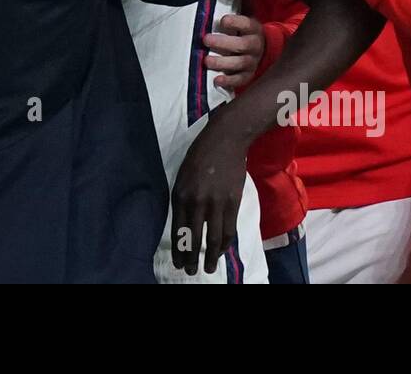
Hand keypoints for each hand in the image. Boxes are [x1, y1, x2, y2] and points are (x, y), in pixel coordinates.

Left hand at [171, 103, 248, 274]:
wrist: (225, 139)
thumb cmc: (200, 154)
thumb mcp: (183, 175)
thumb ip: (183, 199)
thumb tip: (184, 221)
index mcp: (180, 194)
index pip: (178, 230)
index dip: (179, 249)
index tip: (178, 262)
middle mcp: (196, 201)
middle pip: (194, 238)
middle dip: (191, 258)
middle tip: (190, 271)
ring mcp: (216, 203)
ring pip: (213, 238)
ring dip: (210, 256)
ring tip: (208, 268)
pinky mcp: (232, 201)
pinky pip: (228, 229)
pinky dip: (224, 243)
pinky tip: (221, 251)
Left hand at [203, 13, 263, 91]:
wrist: (262, 49)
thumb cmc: (244, 32)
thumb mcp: (243, 19)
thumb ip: (238, 8)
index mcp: (254, 29)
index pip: (247, 24)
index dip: (236, 22)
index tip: (223, 20)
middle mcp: (255, 45)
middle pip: (242, 45)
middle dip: (223, 43)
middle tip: (206, 40)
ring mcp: (253, 61)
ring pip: (240, 63)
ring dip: (222, 62)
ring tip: (206, 61)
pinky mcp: (248, 74)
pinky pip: (240, 79)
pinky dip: (229, 81)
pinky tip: (217, 80)